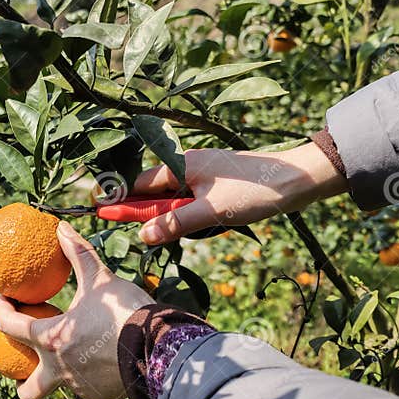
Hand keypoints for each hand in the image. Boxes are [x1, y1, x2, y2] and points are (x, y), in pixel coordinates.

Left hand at [0, 222, 153, 398]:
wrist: (161, 346)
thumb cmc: (125, 311)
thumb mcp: (100, 279)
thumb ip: (78, 253)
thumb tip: (61, 228)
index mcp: (51, 339)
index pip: (10, 328)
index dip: (1, 313)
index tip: (5, 303)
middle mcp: (59, 369)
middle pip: (27, 390)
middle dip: (19, 380)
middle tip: (24, 362)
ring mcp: (80, 387)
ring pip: (62, 384)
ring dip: (62, 369)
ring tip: (73, 351)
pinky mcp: (100, 395)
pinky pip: (87, 386)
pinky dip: (89, 373)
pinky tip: (101, 358)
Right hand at [136, 142, 348, 244]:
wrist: (299, 179)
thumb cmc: (256, 190)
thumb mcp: (212, 211)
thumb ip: (176, 223)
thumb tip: (143, 234)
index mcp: (182, 164)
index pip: (140, 184)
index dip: (120, 199)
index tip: (99, 209)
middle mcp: (189, 164)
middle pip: (153, 190)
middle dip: (141, 208)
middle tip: (124, 226)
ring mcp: (204, 172)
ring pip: (172, 195)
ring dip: (167, 213)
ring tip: (165, 228)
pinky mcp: (217, 181)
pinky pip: (189, 197)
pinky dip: (184, 211)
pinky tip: (191, 223)